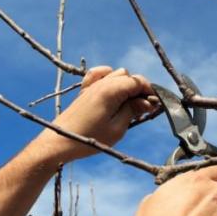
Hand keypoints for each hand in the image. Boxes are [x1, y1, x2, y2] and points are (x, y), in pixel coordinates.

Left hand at [39, 66, 154, 161]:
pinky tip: (113, 89)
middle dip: (139, 89)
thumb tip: (148, 101)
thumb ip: (133, 111)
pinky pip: (99, 74)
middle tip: (143, 109)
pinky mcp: (85, 90)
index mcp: (111, 91)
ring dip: (126, 85)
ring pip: (117, 74)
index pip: (138, 82)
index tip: (155, 105)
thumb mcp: (117, 129)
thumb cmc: (90, 138)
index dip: (150, 91)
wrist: (60, 141)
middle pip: (129, 76)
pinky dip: (109, 77)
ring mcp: (92, 85)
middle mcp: (102, 83)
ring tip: (129, 104)